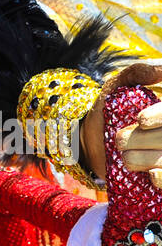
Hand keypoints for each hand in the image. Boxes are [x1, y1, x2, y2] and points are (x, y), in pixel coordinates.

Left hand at [79, 62, 161, 189]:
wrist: (91, 142)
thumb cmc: (108, 109)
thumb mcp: (118, 86)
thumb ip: (136, 73)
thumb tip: (159, 70)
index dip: (160, 115)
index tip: (140, 120)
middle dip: (144, 139)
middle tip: (119, 140)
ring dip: (148, 159)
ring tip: (124, 158)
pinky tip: (152, 175)